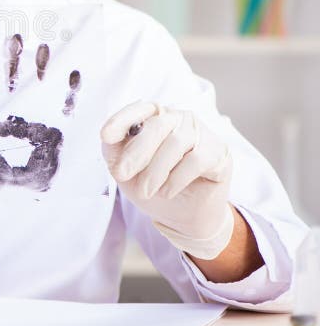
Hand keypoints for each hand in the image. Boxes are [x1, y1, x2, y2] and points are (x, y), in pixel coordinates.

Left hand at [101, 101, 233, 259]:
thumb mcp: (127, 169)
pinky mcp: (218, 151)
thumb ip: (116, 150)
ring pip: (175, 144)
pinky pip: (196, 160)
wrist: (184, 216)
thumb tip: (108, 137)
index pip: (139, 109)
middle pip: (156, 126)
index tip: (105, 136)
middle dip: (136, 153)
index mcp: (155, 116)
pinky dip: (176, 179)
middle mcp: (178, 118)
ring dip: (155, 172)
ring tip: (146, 191)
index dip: (121, 120)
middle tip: (122, 175)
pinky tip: (167, 191)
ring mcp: (200, 132)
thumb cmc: (153, 184)